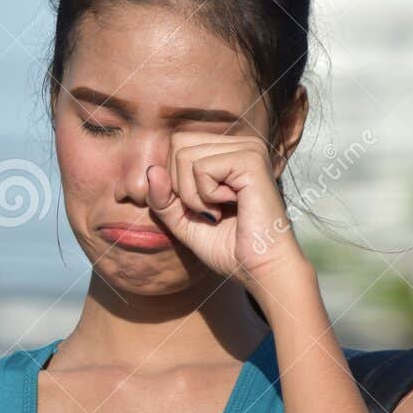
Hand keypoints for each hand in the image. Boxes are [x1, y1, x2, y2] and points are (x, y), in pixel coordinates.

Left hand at [145, 130, 307, 290]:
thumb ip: (162, 197)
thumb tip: (151, 169)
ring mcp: (247, 148)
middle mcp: (238, 143)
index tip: (202, 209)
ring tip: (218, 211)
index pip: (176, 146)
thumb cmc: (229, 248)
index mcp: (226, 152)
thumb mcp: (183, 222)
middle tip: (208, 211)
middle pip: (177, 144)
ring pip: (185, 155)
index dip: (174, 183)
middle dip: (181, 187)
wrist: (260, 269)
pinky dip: (206, 196)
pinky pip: (201, 168)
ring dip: (193, 195)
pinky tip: (231, 206)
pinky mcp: (250, 159)